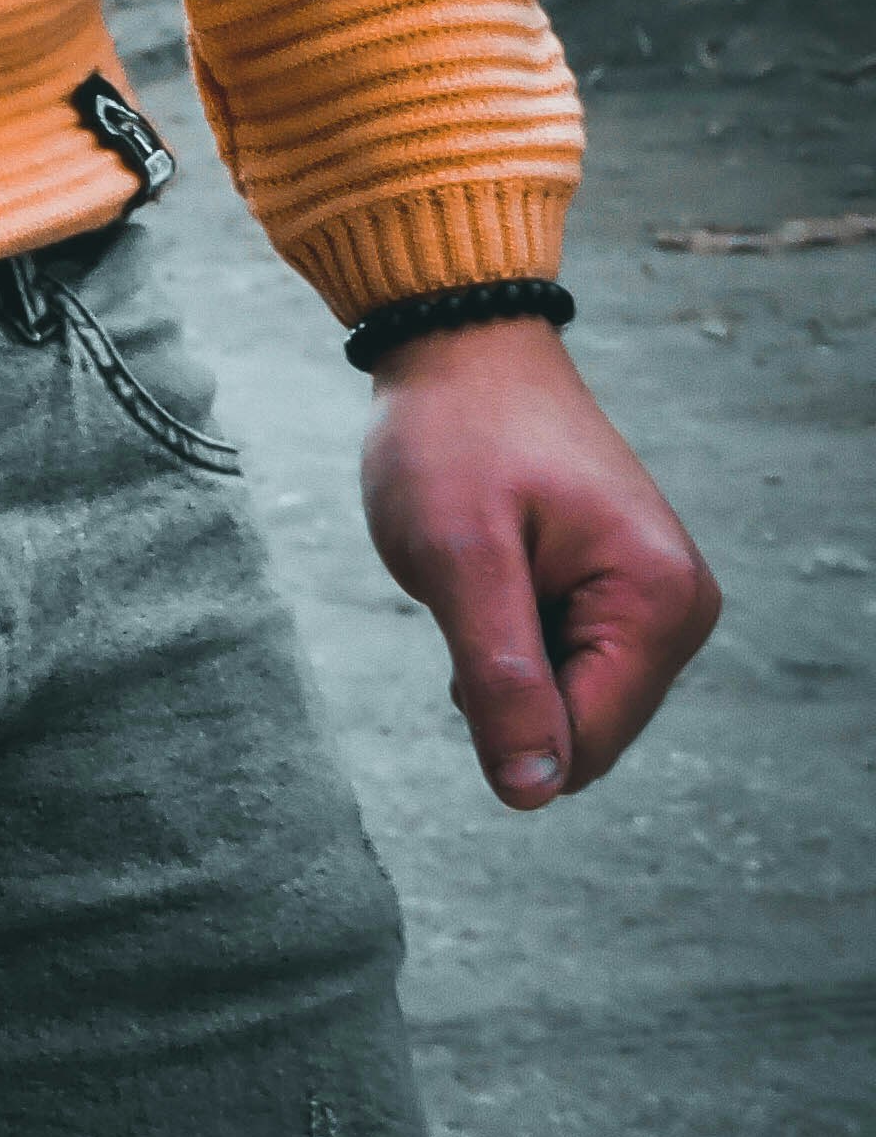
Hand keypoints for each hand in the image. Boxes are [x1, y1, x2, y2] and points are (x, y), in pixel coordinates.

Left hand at [361, 322, 718, 809]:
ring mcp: (660, 601)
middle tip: (474, 586)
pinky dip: (515, 629)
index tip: (467, 622)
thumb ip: (500, 679)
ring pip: (568, 700)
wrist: (459, 343)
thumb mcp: (457, 556)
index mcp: (659, 604)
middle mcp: (682, 610)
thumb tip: (533, 792)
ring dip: (505, 655)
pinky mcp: (629, 591)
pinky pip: (566, 660)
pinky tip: (501, 560)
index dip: (500, 716)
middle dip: (506, 683)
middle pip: (581, 731)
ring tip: (487, 564)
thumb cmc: (454, 437)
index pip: (581, 745)